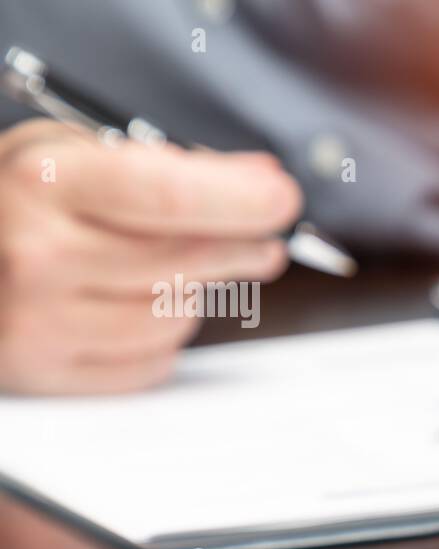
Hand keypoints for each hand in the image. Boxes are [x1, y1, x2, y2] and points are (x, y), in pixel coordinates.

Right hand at [0, 119, 301, 393]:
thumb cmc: (16, 202)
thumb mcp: (70, 154)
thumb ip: (164, 165)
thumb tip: (260, 182)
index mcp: (47, 183)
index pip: (172, 197)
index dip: (242, 201)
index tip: (281, 199)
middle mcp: (38, 256)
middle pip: (185, 264)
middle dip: (241, 250)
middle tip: (265, 244)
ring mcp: (39, 323)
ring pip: (176, 320)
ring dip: (195, 295)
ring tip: (179, 272)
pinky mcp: (45, 374)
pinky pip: (150, 364)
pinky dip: (161, 340)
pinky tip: (139, 309)